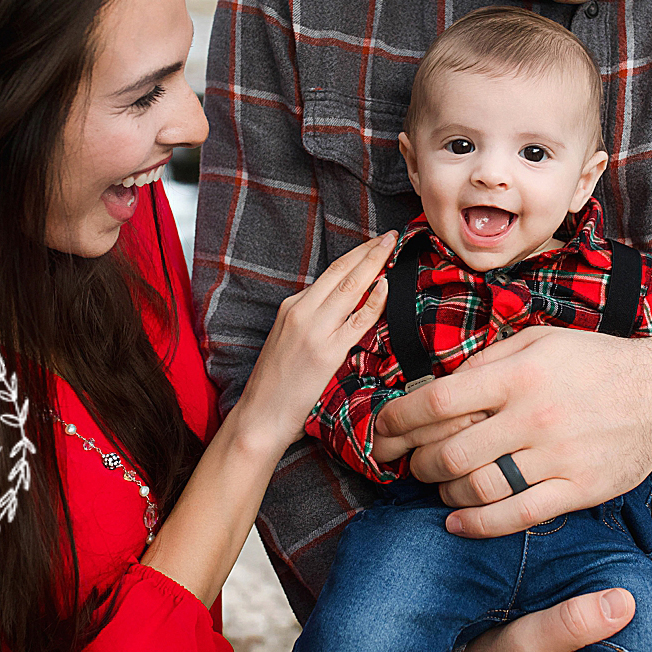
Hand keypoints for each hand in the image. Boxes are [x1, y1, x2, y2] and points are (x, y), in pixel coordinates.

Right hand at [234, 232, 393, 447]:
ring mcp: (314, 331)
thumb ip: (311, 322)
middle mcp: (301, 312)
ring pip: (350, 288)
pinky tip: (387, 286)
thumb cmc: (275, 386)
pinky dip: (374, 301)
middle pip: (341, 272)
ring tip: (393, 248)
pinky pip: (357, 321)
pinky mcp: (327, 353)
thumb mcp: (287, 341)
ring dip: (374, 264)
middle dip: (369, 250)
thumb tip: (342, 311)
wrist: (259, 417)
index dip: (356, 255)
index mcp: (291, 307)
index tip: (374, 243)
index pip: (330, 273)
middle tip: (390, 235)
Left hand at [376, 327, 651, 536]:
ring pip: (479, 488)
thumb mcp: (539, 341)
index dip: (398, 420)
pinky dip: (478, 524)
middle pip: (451, 451)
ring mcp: (557, 457)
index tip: (383, 433)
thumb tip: (438, 386)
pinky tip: (457, 521)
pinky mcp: (578, 490)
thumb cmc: (593, 362)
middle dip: (417, 462)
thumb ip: (488, 361)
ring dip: (444, 493)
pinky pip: (518, 516)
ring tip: (438, 486)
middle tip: (409, 463)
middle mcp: (534, 416)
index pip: (439, 401)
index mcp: (518, 374)